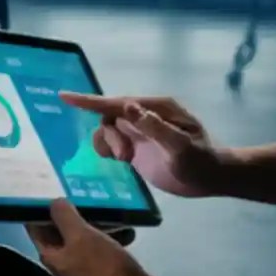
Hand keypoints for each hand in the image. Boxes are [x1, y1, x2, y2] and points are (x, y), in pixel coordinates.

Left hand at [26, 199, 162, 275]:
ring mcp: (83, 262)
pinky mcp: (102, 264)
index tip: (46, 185)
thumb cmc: (101, 264)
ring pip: (82, 233)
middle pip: (60, 229)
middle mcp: (64, 260)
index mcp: (51, 254)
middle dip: (69, 209)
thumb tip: (54, 201)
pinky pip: (101, 241)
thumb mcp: (80, 235)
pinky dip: (109, 231)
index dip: (38, 207)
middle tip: (76, 186)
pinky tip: (121, 220)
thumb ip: (63, 216)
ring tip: (101, 199)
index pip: (35, 226)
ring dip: (92, 218)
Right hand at [60, 92, 227, 197]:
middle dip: (110, 135)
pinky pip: (111, 144)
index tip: (64, 97)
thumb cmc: (200, 161)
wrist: (211, 178)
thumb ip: (155, 128)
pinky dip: (108, 151)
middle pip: (109, 117)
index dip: (90, 100)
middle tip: (123, 157)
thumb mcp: (180, 146)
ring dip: (109, 144)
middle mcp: (144, 116)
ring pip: (108, 131)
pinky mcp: (136, 148)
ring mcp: (140, 131)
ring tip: (124, 160)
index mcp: (156, 108)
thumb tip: (129, 107)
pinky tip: (119, 162)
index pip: (117, 102)